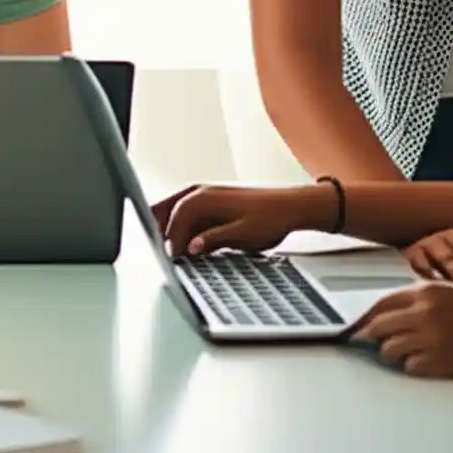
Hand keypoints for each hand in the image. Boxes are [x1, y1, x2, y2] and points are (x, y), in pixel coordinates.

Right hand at [152, 184, 326, 256]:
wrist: (291, 207)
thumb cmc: (270, 217)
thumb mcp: (242, 234)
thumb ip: (212, 240)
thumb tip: (190, 247)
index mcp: (203, 198)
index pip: (174, 220)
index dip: (170, 242)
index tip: (172, 259)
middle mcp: (199, 193)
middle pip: (164, 211)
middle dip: (161, 232)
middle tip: (166, 254)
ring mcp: (203, 196)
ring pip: (173, 212)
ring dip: (171, 230)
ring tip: (176, 251)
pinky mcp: (211, 202)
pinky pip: (186, 215)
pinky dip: (183, 228)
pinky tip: (190, 244)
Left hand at [351, 283, 452, 377]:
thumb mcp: (447, 293)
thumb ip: (417, 302)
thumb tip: (384, 316)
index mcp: (423, 292)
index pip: (379, 305)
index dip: (365, 318)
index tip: (357, 328)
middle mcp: (423, 313)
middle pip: (377, 328)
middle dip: (374, 337)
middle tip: (377, 343)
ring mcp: (431, 338)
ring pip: (389, 350)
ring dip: (393, 354)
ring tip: (407, 353)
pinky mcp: (442, 360)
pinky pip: (410, 367)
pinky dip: (413, 367)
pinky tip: (426, 362)